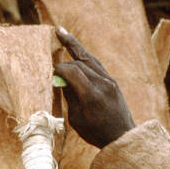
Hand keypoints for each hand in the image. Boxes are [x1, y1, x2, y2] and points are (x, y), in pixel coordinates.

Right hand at [53, 28, 135, 148]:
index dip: (58, 69)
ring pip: (89, 58)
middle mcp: (102, 83)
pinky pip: (95, 64)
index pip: (72, 72)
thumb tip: (60, 80)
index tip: (47, 71)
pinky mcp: (111, 80)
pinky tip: (75, 50)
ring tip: (61, 32)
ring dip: (74, 45)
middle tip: (49, 48)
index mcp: (91, 95)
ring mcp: (109, 80)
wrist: (122, 135)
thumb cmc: (95, 132)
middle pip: (80, 62)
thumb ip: (70, 96)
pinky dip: (83, 56)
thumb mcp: (77, 119)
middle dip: (64, 57)